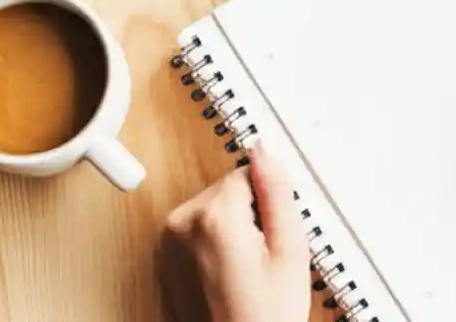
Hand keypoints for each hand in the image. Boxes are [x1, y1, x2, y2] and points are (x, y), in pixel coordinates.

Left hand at [162, 145, 310, 321]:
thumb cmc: (266, 316)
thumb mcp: (290, 249)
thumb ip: (277, 191)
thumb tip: (265, 150)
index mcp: (215, 216)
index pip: (248, 171)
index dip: (271, 200)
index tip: (276, 230)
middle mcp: (182, 224)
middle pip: (227, 190)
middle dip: (251, 213)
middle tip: (265, 255)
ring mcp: (168, 244)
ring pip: (213, 211)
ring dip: (233, 229)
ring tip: (247, 269)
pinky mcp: (164, 260)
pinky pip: (196, 234)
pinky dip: (214, 246)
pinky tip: (229, 275)